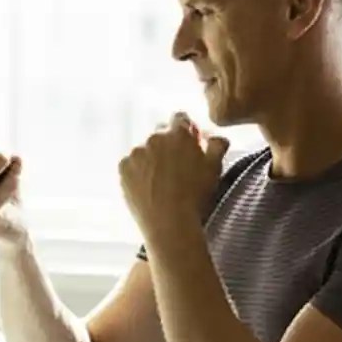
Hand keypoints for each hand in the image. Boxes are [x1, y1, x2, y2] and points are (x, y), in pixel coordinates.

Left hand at [119, 112, 228, 241]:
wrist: (170, 223)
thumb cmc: (196, 197)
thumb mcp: (214, 170)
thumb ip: (217, 147)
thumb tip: (217, 138)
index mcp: (178, 134)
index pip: (180, 118)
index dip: (185, 130)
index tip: (188, 143)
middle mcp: (154, 138)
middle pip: (160, 133)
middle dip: (167, 144)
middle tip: (175, 166)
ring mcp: (136, 152)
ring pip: (144, 149)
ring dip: (151, 158)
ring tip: (160, 181)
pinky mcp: (123, 168)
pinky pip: (130, 164)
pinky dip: (137, 171)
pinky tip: (147, 187)